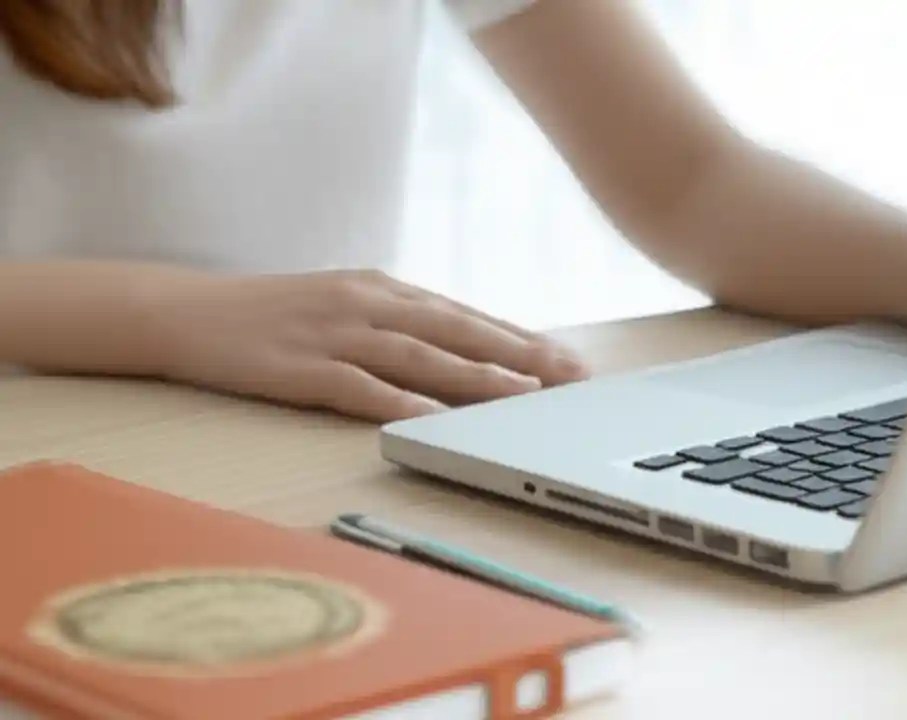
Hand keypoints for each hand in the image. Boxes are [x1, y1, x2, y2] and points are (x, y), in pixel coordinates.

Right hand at [145, 269, 589, 420]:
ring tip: (524, 397)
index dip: (519, 339)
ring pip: (420, 358)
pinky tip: (437, 419)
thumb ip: (399, 322)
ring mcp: (334, 335)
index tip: (567, 359)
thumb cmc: (274, 313)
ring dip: (476, 378)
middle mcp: (367, 304)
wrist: (185, 311)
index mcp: (382, 288)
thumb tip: (462, 348)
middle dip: (519, 356)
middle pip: (456, 332)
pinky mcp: (300, 368)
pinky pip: (360, 388)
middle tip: (569, 377)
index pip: (465, 316)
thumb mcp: (345, 304)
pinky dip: (401, 403)